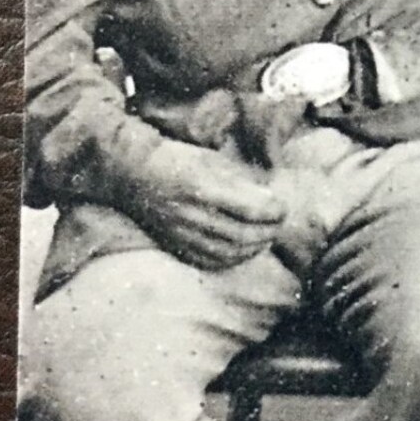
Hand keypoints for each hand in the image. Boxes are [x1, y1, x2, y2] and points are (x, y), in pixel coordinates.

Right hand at [117, 138, 287, 270]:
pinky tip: (244, 250)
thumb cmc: (179, 159)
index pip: (251, 209)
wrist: (136, 174)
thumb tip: (270, 199)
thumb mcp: (212, 159)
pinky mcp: (176, 245)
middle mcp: (192, 214)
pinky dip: (233, 259)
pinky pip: (211, 261)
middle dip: (269, 231)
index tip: (283, 206)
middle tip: (279, 224)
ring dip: (255, 247)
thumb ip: (240, 181)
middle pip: (243, 234)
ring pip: (229, 252)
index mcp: (203, 187)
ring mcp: (183, 234)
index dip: (273, 211)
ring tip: (266, 237)